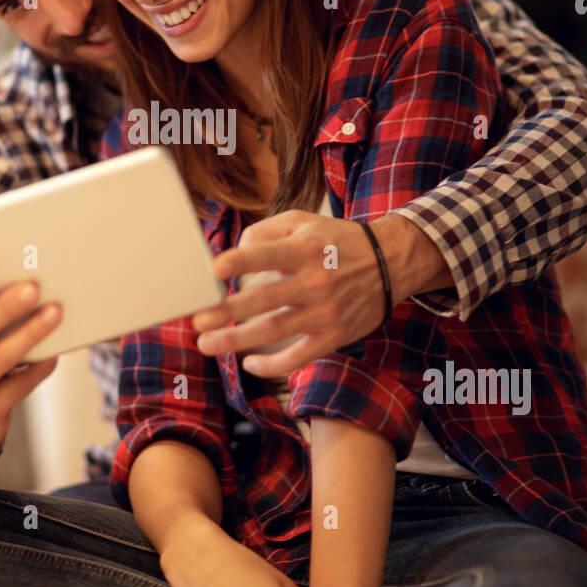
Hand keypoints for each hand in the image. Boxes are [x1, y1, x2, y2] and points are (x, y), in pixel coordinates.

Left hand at [191, 210, 442, 375]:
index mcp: (305, 248)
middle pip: (265, 299)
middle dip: (227, 312)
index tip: (216, 268)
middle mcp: (315, 281)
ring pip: (275, 331)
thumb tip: (234, 251)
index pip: (269, 254)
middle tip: (197, 320)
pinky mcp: (333, 335)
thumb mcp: (304, 222)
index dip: (242, 261)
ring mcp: (324, 311)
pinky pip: (299, 357)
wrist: (390, 263)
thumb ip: (266, 231)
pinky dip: (273, 365)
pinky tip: (250, 363)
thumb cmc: (336, 240)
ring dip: (237, 340)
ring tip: (207, 344)